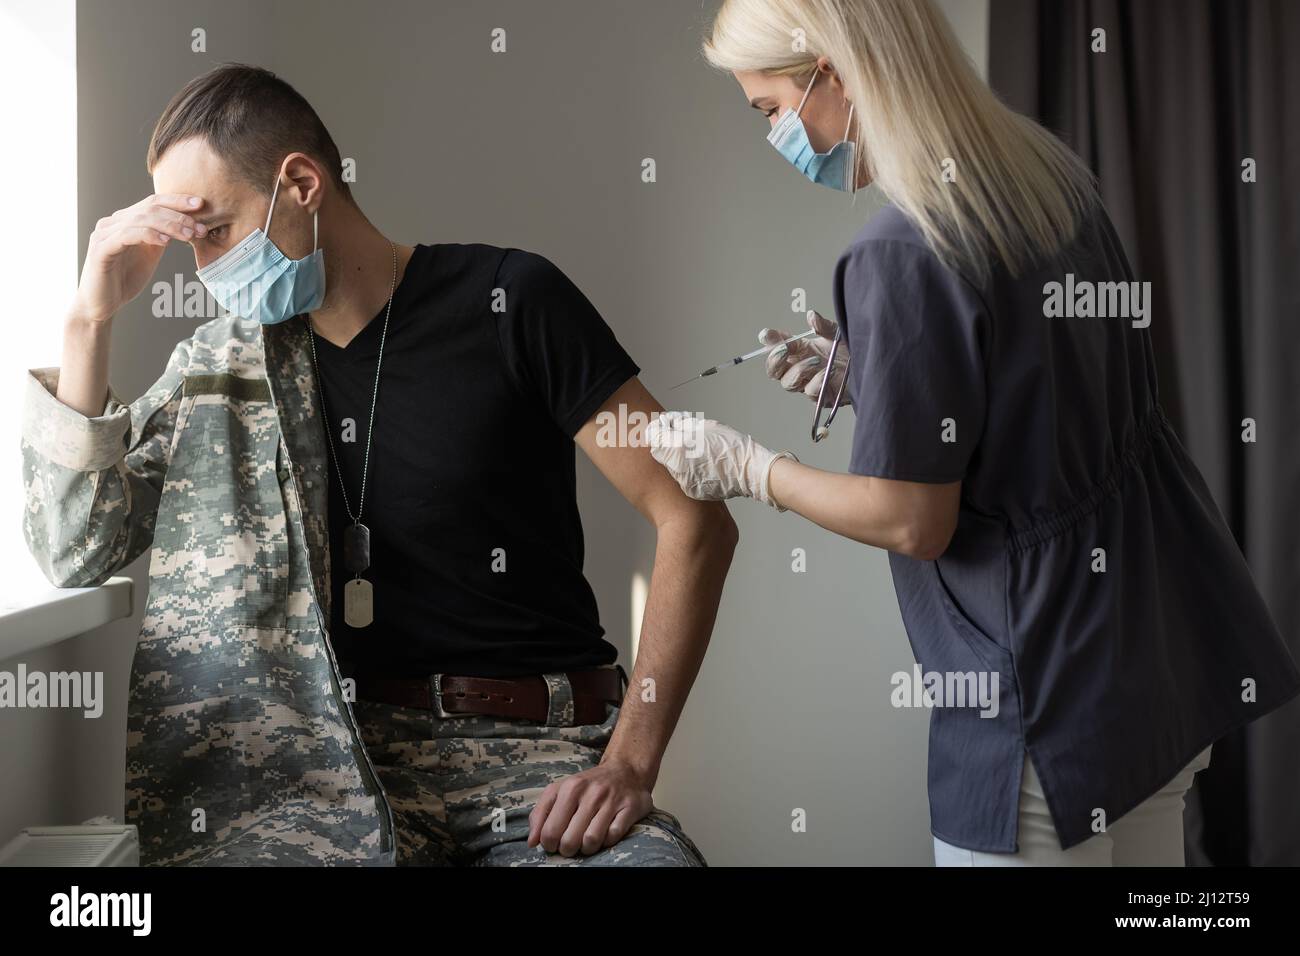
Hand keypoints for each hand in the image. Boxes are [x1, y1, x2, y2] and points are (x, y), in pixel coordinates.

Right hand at [71, 193, 208, 323]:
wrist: (101, 304)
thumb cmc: (125, 279)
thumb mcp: (150, 254)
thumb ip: (163, 237)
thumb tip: (187, 224)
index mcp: (124, 220)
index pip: (153, 202)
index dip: (177, 200)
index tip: (201, 203)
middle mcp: (111, 222)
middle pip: (149, 208)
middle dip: (178, 216)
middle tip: (200, 227)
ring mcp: (104, 234)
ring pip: (140, 220)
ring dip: (169, 225)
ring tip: (189, 234)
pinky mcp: (100, 250)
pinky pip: (126, 236)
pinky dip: (148, 235)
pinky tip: (165, 242)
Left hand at [527, 760, 654, 856]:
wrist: (625, 770)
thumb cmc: (588, 786)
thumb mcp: (559, 791)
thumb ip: (540, 814)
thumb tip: (532, 842)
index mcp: (570, 787)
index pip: (550, 830)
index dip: (549, 844)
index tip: (554, 842)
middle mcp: (591, 792)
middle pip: (569, 840)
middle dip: (567, 849)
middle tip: (570, 845)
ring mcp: (611, 800)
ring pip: (591, 841)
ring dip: (587, 848)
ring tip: (586, 842)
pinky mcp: (629, 808)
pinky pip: (613, 836)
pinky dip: (607, 841)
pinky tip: (605, 834)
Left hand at [645, 411, 794, 509]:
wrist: (749, 471)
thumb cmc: (730, 446)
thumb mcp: (704, 426)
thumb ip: (681, 424)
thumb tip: (668, 422)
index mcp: (677, 449)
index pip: (653, 438)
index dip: (658, 429)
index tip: (664, 425)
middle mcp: (676, 469)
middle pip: (661, 453)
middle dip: (668, 443)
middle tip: (682, 435)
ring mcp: (684, 483)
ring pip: (673, 466)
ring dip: (679, 457)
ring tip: (698, 451)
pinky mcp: (693, 491)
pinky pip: (684, 477)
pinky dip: (689, 470)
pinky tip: (704, 465)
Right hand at [761, 309, 849, 405]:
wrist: (871, 366)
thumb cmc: (852, 352)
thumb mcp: (838, 333)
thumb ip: (824, 326)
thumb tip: (811, 316)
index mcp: (800, 351)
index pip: (777, 347)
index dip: (770, 341)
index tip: (767, 334)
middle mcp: (800, 368)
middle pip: (774, 370)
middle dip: (775, 359)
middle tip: (784, 349)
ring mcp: (809, 383)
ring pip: (788, 383)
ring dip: (799, 369)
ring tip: (816, 360)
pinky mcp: (821, 397)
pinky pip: (811, 391)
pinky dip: (818, 380)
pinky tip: (829, 370)